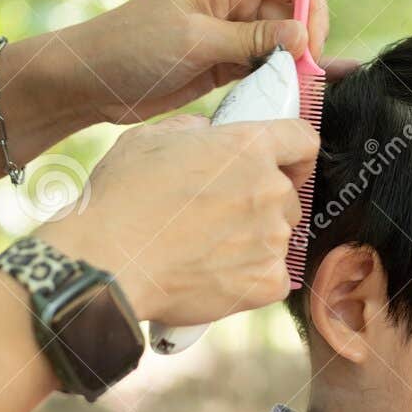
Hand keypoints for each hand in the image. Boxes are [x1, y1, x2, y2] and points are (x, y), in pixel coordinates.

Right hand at [41, 113, 319, 322]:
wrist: (109, 264)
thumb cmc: (120, 199)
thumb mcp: (147, 140)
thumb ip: (189, 129)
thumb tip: (205, 131)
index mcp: (248, 147)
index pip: (303, 140)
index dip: (294, 153)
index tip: (283, 166)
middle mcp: (270, 189)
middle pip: (287, 196)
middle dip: (262, 203)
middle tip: (219, 216)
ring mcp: (272, 239)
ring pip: (278, 238)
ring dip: (253, 242)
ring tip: (206, 249)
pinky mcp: (268, 282)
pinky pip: (272, 277)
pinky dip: (249, 280)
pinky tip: (215, 277)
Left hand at [53, 0, 336, 124]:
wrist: (93, 79)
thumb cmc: (133, 46)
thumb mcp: (196, 41)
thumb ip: (252, 39)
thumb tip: (305, 36)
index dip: (313, 9)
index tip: (310, 47)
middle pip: (298, 11)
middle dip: (307, 43)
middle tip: (303, 78)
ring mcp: (235, 30)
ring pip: (287, 42)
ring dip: (295, 65)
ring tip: (296, 92)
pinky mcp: (229, 60)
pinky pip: (268, 66)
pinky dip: (279, 80)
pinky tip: (288, 96)